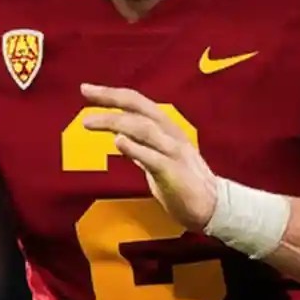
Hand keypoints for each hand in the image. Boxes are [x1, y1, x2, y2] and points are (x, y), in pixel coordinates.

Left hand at [79, 84, 218, 230]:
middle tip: (85, 91)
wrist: (214, 208)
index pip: (138, 104)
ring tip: (89, 122)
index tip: (87, 90)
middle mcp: (171, 134)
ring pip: (143, 128)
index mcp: (167, 128)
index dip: (113, 95)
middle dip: (111, 97)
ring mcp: (174, 153)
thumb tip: (119, 136)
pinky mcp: (174, 173)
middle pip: (139, 107)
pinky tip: (118, 142)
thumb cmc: (183, 183)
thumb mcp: (158, 159)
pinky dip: (135, 148)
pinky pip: (153, 158)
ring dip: (115, 122)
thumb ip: (141, 147)